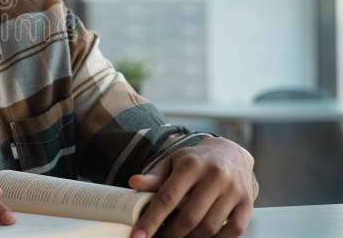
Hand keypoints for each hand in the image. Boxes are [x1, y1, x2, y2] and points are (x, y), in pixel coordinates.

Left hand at [128, 137, 255, 237]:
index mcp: (191, 165)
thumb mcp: (172, 162)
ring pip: (209, 227)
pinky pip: (233, 230)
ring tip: (177, 237)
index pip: (167, 198)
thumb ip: (154, 176)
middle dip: (170, 234)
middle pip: (189, 217)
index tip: (138, 236)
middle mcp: (215, 176)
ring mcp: (234, 190)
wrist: (230, 153)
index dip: (151, 220)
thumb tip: (134, 183)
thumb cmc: (195, 161)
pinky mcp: (247, 203)